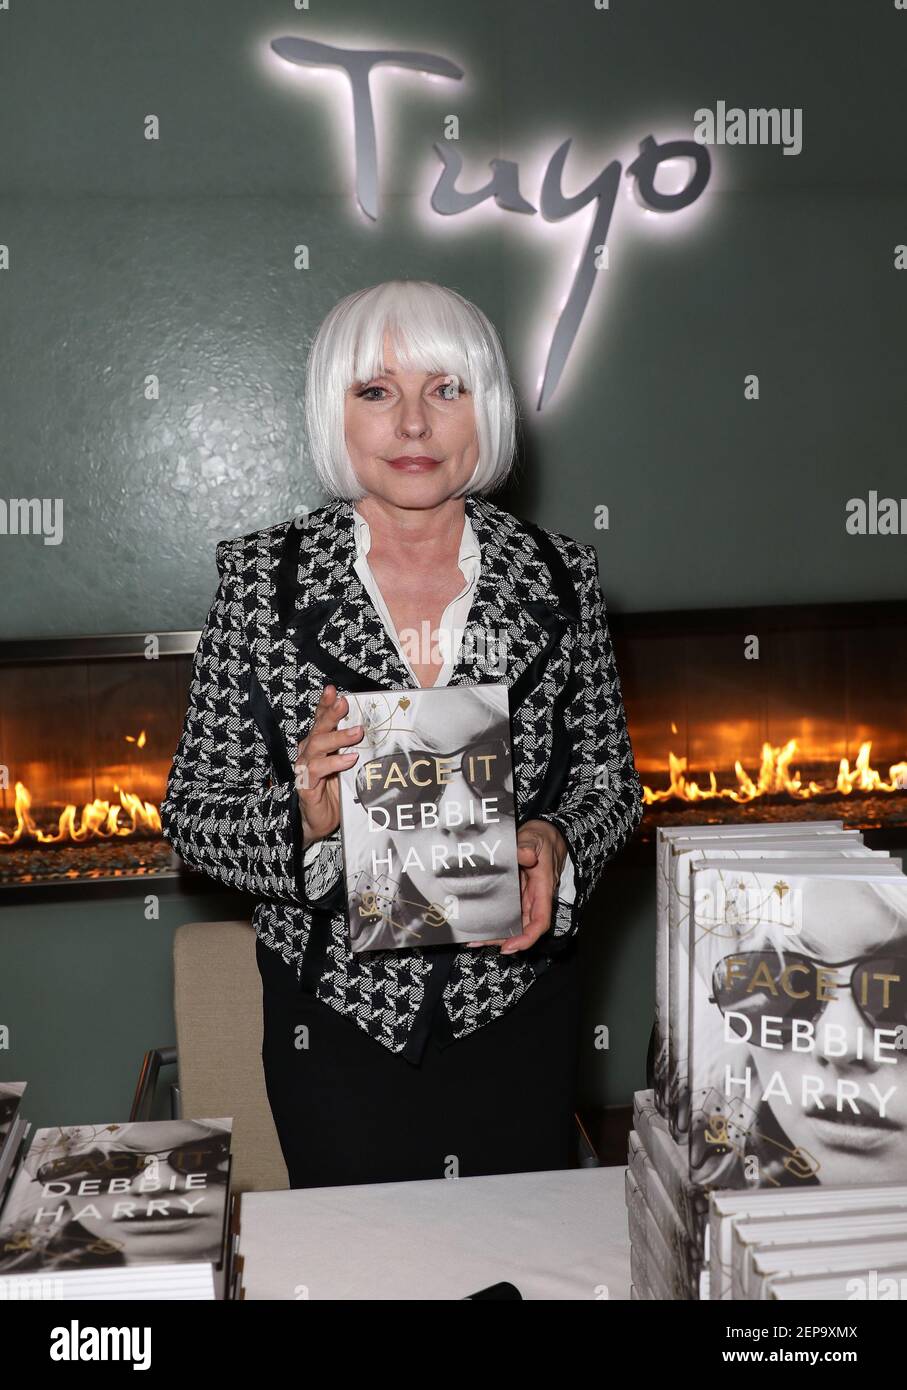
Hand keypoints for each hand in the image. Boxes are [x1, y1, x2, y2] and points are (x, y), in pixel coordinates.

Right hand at [294, 684, 362, 845]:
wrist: (319, 820)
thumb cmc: (334, 791)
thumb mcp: (348, 765)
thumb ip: (355, 749)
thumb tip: (378, 731)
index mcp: (318, 744)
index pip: (321, 719)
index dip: (326, 704)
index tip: (333, 690)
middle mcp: (309, 752)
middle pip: (318, 728)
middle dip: (331, 713)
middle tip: (344, 703)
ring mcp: (305, 768)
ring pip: (317, 746)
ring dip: (337, 737)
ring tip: (357, 732)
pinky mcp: (306, 785)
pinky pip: (317, 770)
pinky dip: (334, 763)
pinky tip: (349, 759)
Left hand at [467, 818, 568, 954]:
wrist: (543, 834)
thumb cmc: (541, 838)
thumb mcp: (535, 839)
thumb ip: (529, 846)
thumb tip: (525, 855)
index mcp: (542, 889)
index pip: (540, 921)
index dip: (527, 937)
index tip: (510, 946)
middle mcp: (534, 898)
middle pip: (523, 928)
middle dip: (504, 940)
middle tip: (479, 943)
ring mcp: (524, 898)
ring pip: (513, 923)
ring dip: (495, 933)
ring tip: (473, 940)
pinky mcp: (515, 894)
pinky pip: (506, 912)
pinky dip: (493, 920)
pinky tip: (477, 926)